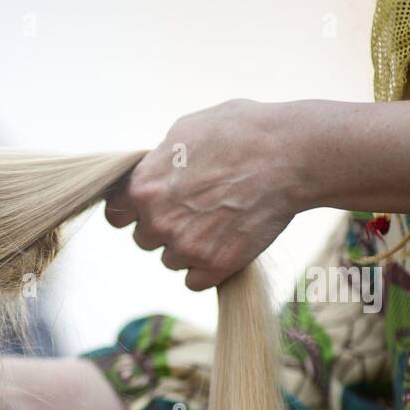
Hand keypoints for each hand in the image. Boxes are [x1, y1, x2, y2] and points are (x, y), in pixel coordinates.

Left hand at [105, 99, 302, 290]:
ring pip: (171, 260)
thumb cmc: (243, 132)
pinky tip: (226, 243)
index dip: (132, 211)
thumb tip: (150, 171)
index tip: (148, 208)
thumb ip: (159, 160)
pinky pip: (194, 280)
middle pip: (144, 239)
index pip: (115, 215)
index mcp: (143, 187)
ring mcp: (185, 247)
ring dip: (188, 247)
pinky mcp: (214, 267)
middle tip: (198, 208)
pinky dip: (208, 268)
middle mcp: (157, 221)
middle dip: (164, 226)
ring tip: (220, 220)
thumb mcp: (187, 130)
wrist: (293, 155)